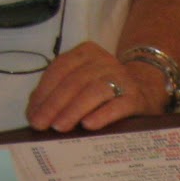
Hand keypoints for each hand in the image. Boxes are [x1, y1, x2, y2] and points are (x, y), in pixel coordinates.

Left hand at [26, 42, 165, 132]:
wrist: (147, 91)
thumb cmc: (106, 91)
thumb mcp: (81, 84)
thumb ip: (58, 92)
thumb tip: (35, 112)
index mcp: (86, 53)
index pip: (59, 70)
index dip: (44, 92)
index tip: (33, 114)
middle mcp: (104, 61)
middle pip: (74, 82)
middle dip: (54, 104)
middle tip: (42, 125)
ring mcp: (122, 78)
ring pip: (93, 91)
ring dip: (74, 110)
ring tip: (60, 127)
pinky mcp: (136, 97)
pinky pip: (118, 105)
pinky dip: (102, 115)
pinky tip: (89, 125)